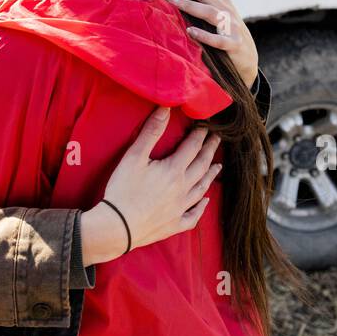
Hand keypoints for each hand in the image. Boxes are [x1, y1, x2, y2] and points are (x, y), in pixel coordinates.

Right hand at [79, 106, 221, 265]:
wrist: (118, 227)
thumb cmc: (123, 189)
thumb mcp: (134, 156)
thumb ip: (151, 132)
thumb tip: (166, 108)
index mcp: (174, 170)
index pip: (192, 147)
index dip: (200, 135)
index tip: (207, 126)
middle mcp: (182, 188)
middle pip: (201, 166)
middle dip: (210, 151)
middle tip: (217, 140)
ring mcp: (180, 208)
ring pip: (201, 189)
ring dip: (211, 175)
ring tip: (218, 167)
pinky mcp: (174, 224)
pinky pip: (194, 216)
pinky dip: (202, 207)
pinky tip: (205, 202)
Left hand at [151, 0, 258, 87]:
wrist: (248, 58)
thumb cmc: (224, 31)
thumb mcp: (214, 10)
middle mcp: (225, 6)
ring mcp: (231, 25)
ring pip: (208, 11)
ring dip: (188, 4)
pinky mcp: (234, 44)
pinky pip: (219, 39)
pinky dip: (205, 35)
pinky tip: (190, 31)